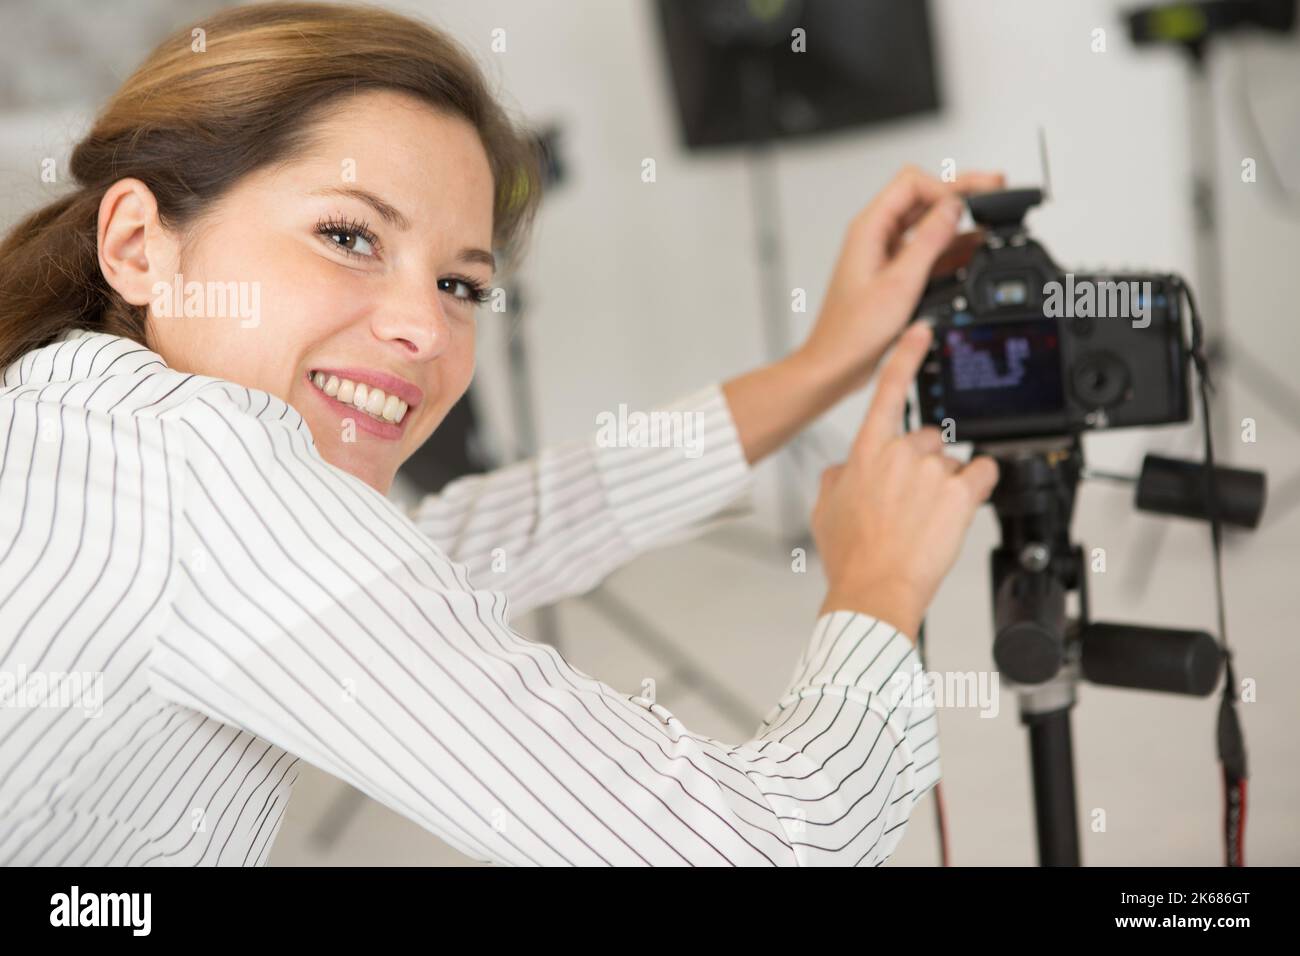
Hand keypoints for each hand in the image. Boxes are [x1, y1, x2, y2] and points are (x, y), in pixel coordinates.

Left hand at [796, 165, 1004, 397]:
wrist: (835, 364)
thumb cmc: (851, 331)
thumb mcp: (899, 284)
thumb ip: (928, 242)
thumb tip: (953, 208)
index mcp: (869, 229)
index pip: (912, 183)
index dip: (945, 186)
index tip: (970, 204)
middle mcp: (876, 236)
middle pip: (923, 197)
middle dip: (960, 192)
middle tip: (995, 189)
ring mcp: (884, 254)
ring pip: (927, 224)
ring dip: (958, 222)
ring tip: (992, 221)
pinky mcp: (893, 273)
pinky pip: (926, 250)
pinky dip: (951, 248)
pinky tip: (974, 251)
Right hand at [811, 322, 998, 639]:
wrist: (873, 589)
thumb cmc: (849, 555)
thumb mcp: (823, 509)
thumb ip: (836, 477)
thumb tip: (842, 469)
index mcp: (865, 451)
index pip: (889, 390)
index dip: (906, 355)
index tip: (921, 331)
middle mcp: (900, 454)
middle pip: (925, 438)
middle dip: (922, 463)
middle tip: (910, 502)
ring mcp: (933, 473)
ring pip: (950, 463)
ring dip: (944, 484)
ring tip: (926, 520)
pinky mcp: (960, 495)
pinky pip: (983, 473)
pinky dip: (979, 485)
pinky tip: (960, 506)